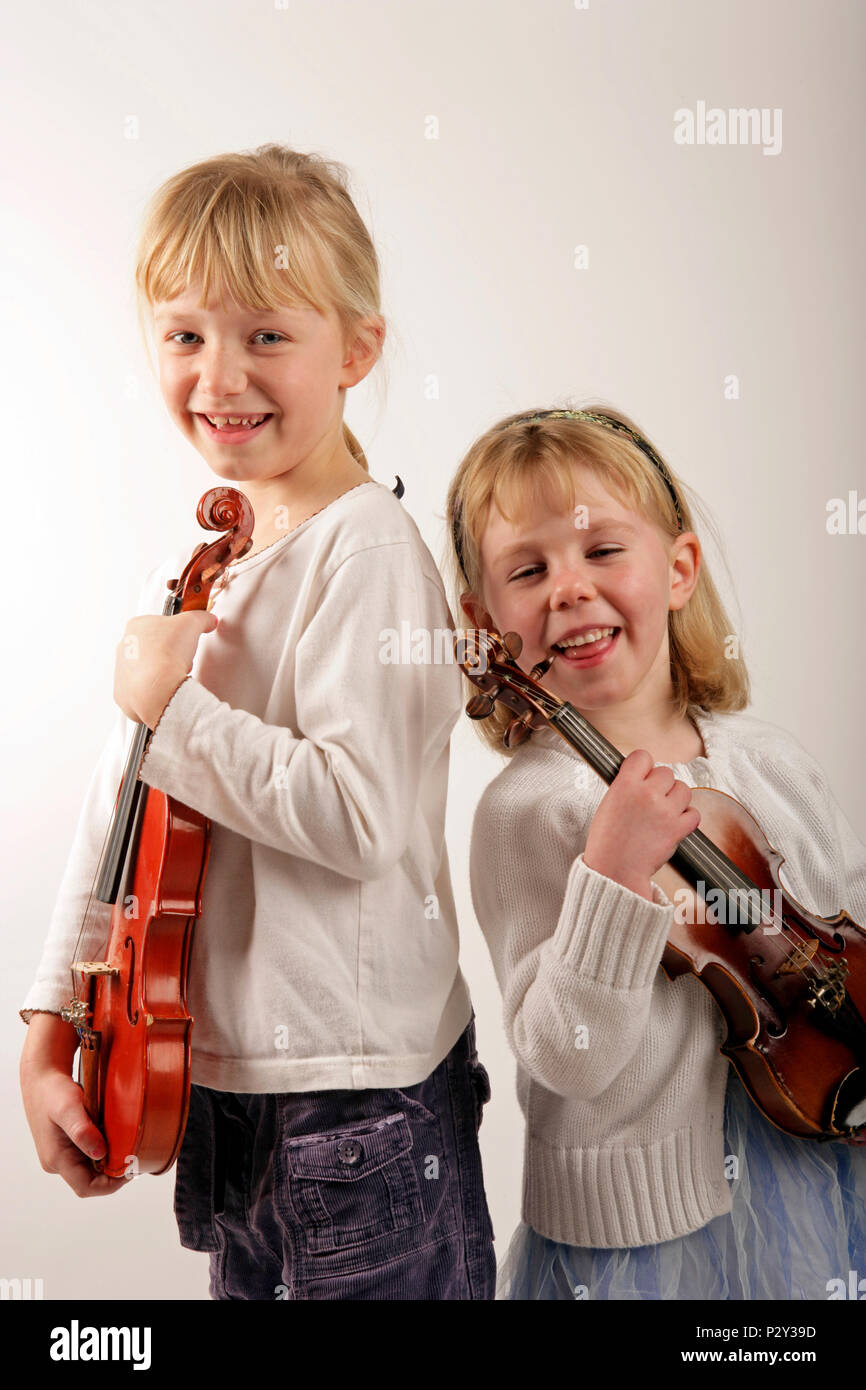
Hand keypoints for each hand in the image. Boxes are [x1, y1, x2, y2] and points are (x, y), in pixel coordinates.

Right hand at [20, 1017, 127, 1196]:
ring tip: (121, 1139)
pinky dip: (103, 1147)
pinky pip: (89, 1155)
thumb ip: (82, 1131)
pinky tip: (110, 1131)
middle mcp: (58, 1162)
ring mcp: (62, 1155)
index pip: (86, 1187)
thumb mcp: (68, 1107)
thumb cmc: (53, 1091)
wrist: (42, 1077)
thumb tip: (99, 1153)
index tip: (130, 1168)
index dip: (110, 1184)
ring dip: (109, 1158)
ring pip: (91, 1168)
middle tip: (131, 1151)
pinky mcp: (68, 1145)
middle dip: (112, 1170)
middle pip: (91, 1180)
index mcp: (56, 1159)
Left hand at [113, 610, 217, 729]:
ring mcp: (122, 669)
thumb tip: (207, 620)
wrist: (156, 688)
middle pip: (153, 646)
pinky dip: (155, 688)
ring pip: (147, 667)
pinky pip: (143, 688)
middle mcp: (124, 646)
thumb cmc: (166, 654)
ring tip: (177, 674)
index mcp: (136, 626)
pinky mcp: (124, 691)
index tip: (186, 638)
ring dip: (163, 670)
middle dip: (170, 652)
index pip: (160, 624)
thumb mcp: (193, 622)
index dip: (177, 632)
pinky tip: (167, 687)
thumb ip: (201, 618)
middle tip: (182, 657)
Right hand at [584, 749, 700, 900]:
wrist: (614, 871)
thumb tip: (643, 775)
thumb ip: (627, 785)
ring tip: (664, 812)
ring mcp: (665, 811)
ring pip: (684, 789)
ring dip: (676, 799)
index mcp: (625, 785)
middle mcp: (646, 794)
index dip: (644, 766)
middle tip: (652, 800)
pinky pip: (694, 813)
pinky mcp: (678, 829)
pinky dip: (687, 818)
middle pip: (666, 772)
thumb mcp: (608, 803)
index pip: (643, 756)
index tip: (643, 776)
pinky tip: (674, 823)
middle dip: (661, 785)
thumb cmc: (607, 842)